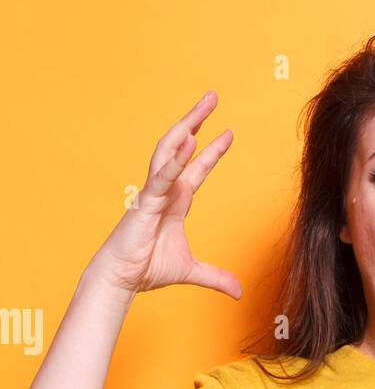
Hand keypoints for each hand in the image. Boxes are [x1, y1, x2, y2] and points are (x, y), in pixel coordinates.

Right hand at [90, 91, 241, 298]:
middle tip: (213, 97)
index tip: (228, 134)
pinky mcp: (144, 204)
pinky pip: (159, 178)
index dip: (212, 152)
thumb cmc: (147, 269)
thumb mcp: (191, 271)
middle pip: (182, 148)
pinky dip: (172, 163)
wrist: (122, 280)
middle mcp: (165, 191)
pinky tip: (185, 143)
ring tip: (201, 109)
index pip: (197, 169)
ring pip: (168, 153)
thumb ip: (216, 277)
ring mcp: (153, 194)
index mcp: (176, 201)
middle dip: (197, 122)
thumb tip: (238, 291)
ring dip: (185, 128)